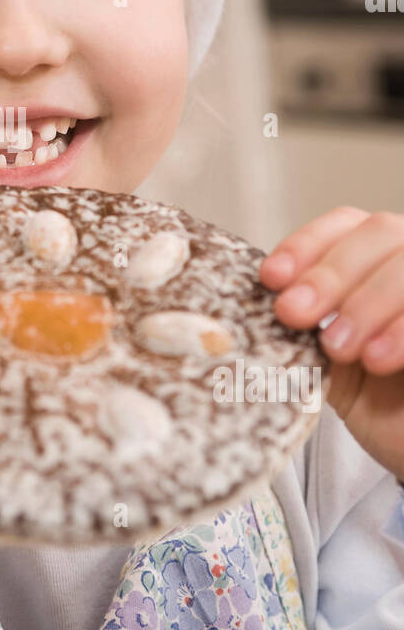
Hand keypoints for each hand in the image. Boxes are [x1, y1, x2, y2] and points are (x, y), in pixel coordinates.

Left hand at [259, 207, 403, 480]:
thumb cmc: (377, 403)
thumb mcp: (326, 361)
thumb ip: (301, 327)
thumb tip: (243, 307)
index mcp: (380, 259)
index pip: (345, 225)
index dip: (307, 244)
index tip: (271, 278)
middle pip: (379, 233)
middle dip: (329, 273)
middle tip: (293, 315)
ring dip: (367, 302)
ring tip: (338, 349)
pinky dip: (402, 329)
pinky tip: (378, 358)